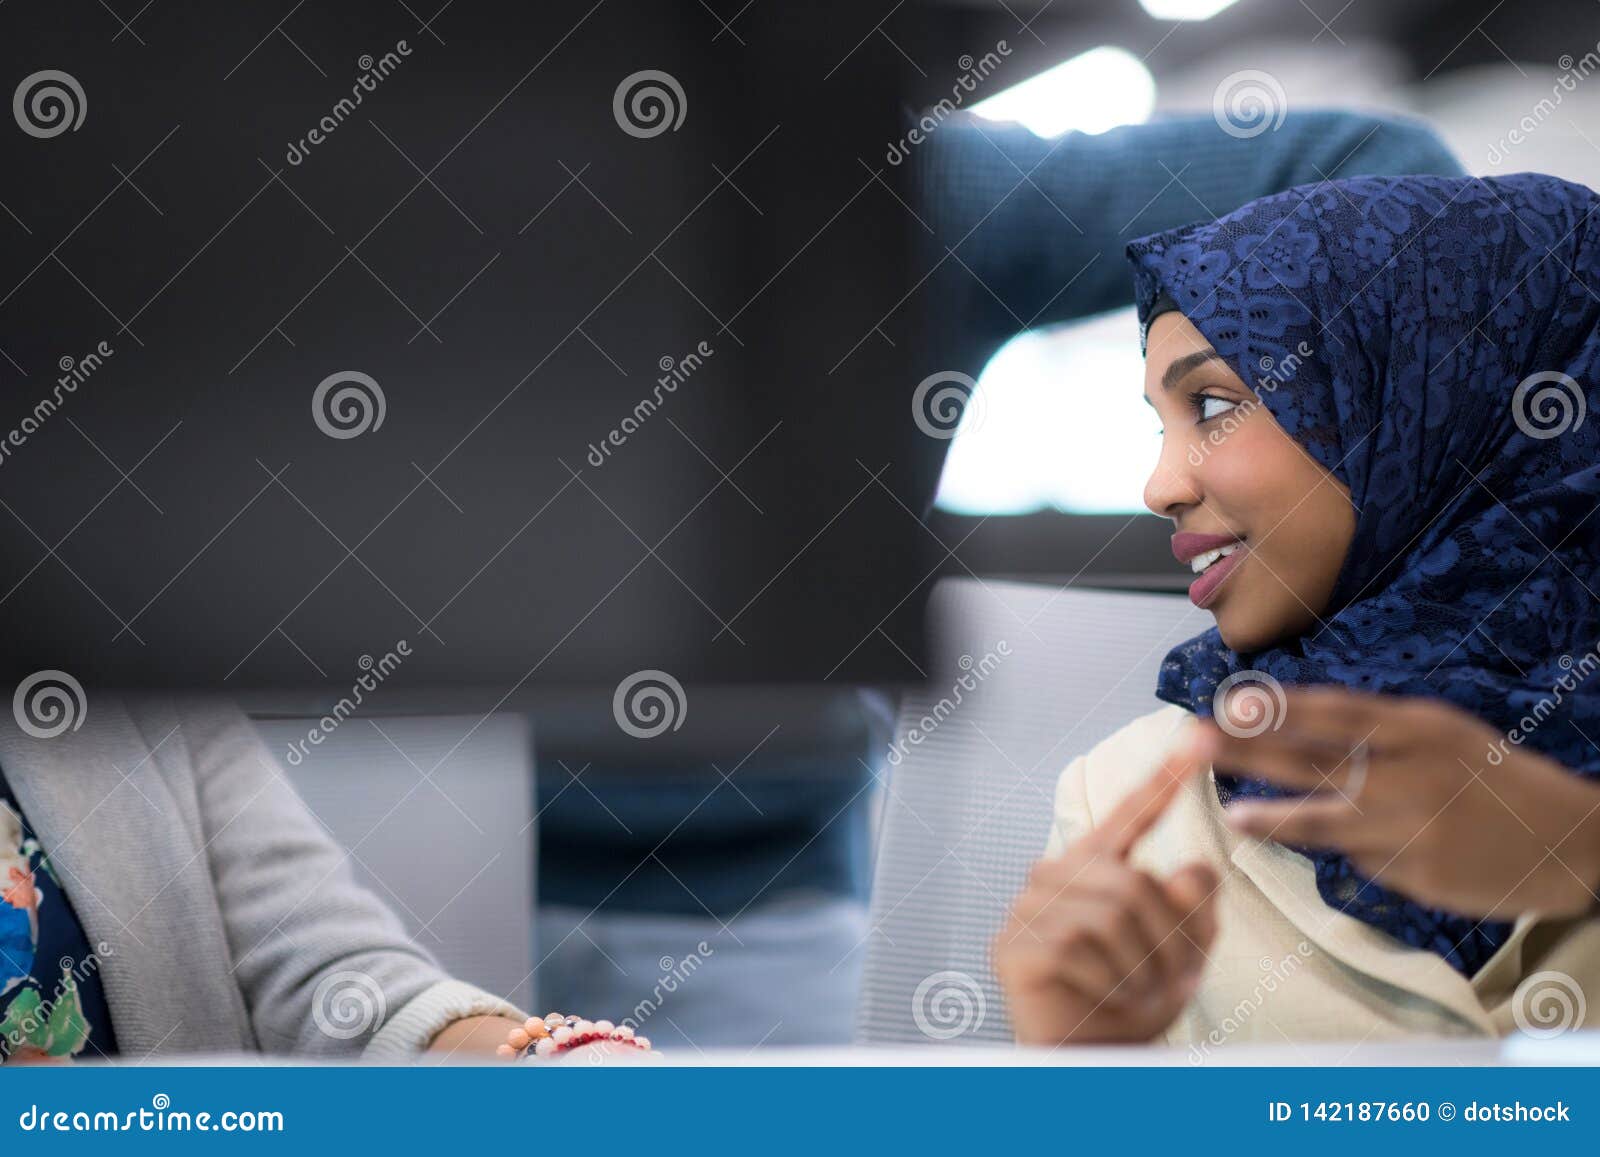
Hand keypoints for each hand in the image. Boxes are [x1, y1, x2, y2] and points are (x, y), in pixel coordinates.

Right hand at [994, 751, 1219, 1045]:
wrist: (1090, 1062)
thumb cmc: (1129, 1002)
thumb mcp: (1181, 951)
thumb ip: (1192, 904)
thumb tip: (1195, 867)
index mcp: (1095, 866)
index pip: (1133, 814)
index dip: (1168, 775)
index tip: (1204, 735)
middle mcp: (1056, 875)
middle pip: (1138, 881)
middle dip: (1172, 939)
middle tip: (1174, 981)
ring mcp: (1029, 908)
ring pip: (1116, 913)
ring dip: (1147, 966)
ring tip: (1142, 993)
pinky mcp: (1013, 944)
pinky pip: (1083, 946)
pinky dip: (1112, 982)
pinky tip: (1107, 998)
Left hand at [1195, 686, 1599, 920]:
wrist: (1572, 840)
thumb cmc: (1492, 779)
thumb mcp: (1440, 734)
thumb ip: (1374, 730)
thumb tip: (1290, 724)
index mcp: (1419, 728)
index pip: (1335, 710)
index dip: (1279, 707)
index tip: (1230, 700)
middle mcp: (1412, 773)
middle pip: (1314, 760)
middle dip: (1249, 751)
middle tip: (1197, 741)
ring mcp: (1415, 827)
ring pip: (1327, 821)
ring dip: (1275, 817)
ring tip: (1233, 816)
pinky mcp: (1419, 874)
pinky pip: (1363, 862)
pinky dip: (1346, 853)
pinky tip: (1344, 849)